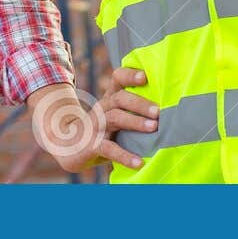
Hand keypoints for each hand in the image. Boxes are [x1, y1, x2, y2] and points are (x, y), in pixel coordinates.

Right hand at [25, 68, 158, 171]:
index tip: (145, 76)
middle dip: (140, 103)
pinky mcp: (92, 145)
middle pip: (120, 98)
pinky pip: (109, 149)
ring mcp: (96, 126)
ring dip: (135, 122)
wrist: (66, 144)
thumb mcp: (114, 115)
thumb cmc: (100, 129)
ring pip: (115, 118)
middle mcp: (103, 108)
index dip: (130, 75)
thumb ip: (134, 111)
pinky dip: (125, 156)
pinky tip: (138, 163)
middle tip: (159, 111)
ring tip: (154, 128)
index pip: (117, 78)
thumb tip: (171, 113)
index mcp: (110, 99)